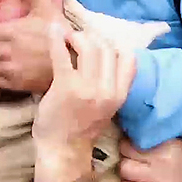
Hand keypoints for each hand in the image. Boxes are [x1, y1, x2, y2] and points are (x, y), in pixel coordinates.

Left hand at [31, 30, 136, 181]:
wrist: (62, 150)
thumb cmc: (81, 127)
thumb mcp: (107, 106)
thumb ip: (110, 84)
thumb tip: (105, 55)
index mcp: (119, 95)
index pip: (128, 58)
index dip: (114, 45)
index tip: (99, 44)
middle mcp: (107, 90)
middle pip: (107, 48)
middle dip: (92, 38)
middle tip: (78, 39)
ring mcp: (87, 88)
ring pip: (89, 46)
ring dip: (77, 37)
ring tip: (67, 39)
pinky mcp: (65, 86)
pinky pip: (62, 54)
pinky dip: (56, 38)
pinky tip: (53, 31)